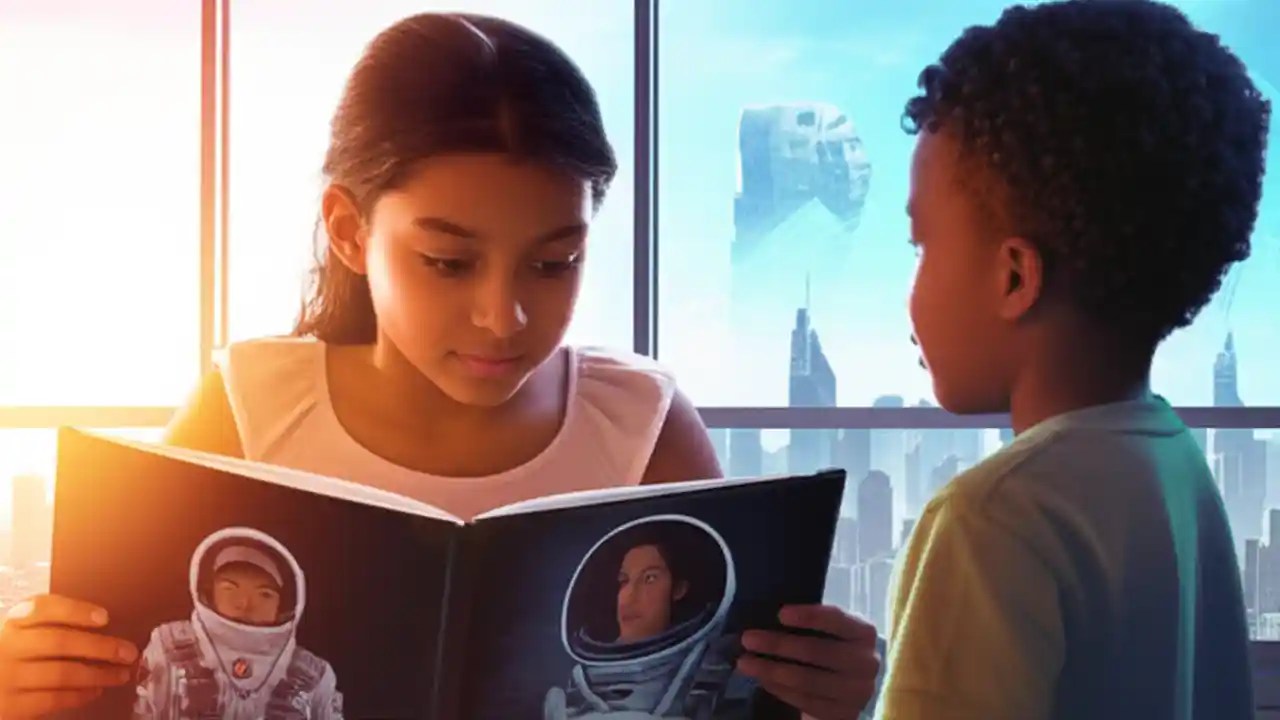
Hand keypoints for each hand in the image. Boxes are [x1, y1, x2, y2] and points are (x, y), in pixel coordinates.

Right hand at [0, 594, 137, 718]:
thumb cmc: (7, 658)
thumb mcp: (18, 635)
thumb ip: (45, 627)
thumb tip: (100, 624)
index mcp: (11, 623)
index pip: (41, 608)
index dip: (75, 611)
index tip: (104, 617)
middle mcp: (6, 647)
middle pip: (60, 642)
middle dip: (101, 647)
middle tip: (129, 652)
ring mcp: (7, 677)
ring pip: (62, 673)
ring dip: (99, 675)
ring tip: (121, 674)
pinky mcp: (10, 706)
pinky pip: (53, 699)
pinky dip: (80, 695)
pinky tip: (96, 691)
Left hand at [737, 604, 879, 719]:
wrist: (849, 685)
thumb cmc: (831, 648)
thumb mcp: (829, 632)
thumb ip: (808, 623)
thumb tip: (765, 615)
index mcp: (864, 632)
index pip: (837, 620)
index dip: (809, 616)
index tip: (779, 614)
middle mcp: (867, 662)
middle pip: (818, 652)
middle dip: (778, 645)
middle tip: (748, 639)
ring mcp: (859, 692)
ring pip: (809, 680)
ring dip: (772, 671)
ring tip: (745, 663)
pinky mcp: (845, 714)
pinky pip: (807, 702)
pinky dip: (781, 690)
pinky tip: (763, 681)